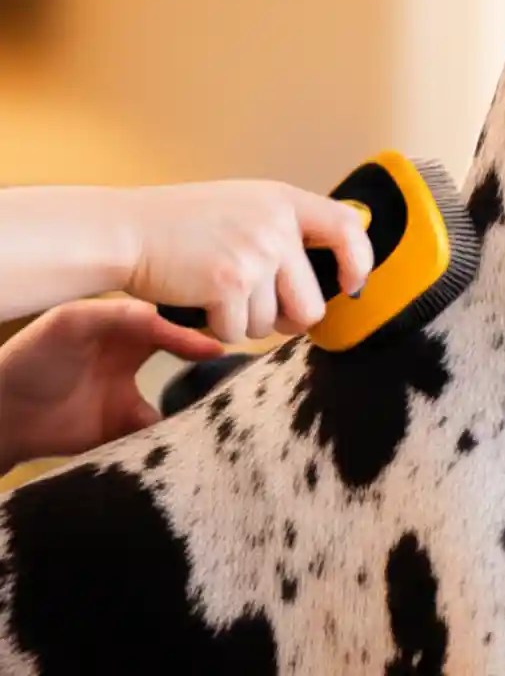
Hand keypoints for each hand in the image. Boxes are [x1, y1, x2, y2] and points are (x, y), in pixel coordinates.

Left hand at [0, 298, 224, 472]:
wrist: (1, 415)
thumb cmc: (32, 359)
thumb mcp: (73, 321)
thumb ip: (121, 315)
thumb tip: (169, 320)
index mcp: (123, 334)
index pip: (172, 330)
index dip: (196, 338)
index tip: (218, 350)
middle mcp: (131, 367)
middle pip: (184, 366)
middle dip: (208, 372)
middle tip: (231, 378)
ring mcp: (128, 403)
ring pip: (177, 405)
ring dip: (192, 410)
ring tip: (212, 412)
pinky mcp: (121, 436)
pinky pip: (156, 438)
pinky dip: (168, 440)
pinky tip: (177, 439)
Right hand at [119, 180, 373, 341]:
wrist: (125, 231)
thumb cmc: (183, 226)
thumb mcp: (246, 207)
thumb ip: (288, 229)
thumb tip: (342, 269)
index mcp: (283, 201)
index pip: (347, 228)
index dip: (359, 263)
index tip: (351, 285)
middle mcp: (275, 226)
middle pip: (312, 304)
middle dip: (288, 320)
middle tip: (258, 307)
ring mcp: (254, 254)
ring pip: (274, 324)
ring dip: (247, 322)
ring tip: (218, 292)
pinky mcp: (230, 283)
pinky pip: (240, 332)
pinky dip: (219, 327)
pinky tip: (200, 301)